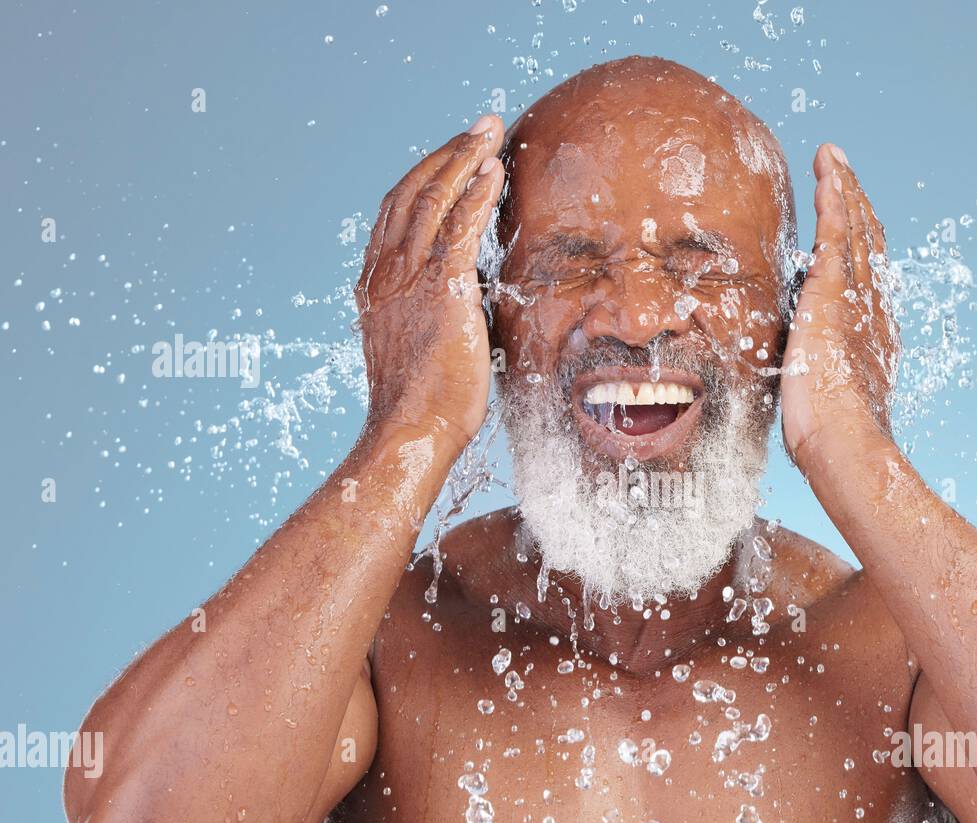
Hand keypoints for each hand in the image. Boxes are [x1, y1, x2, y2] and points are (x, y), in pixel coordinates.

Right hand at [354, 115, 504, 446]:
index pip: (396, 214)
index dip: (424, 179)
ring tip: (488, 133)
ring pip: (432, 198)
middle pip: (410, 193)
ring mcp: (407, 279)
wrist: (414, 431)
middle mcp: (384, 274)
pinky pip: (457, 226)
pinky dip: (475, 192)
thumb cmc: (425, 406)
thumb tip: (459, 304)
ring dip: (463, 159)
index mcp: (375, 286)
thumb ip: (429, 316)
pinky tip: (493, 172)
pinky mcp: (439, 289)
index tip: (452, 158)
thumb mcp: (417, 349)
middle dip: (446, 154)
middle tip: (476, 128)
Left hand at [781, 143, 898, 469]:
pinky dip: (835, 197)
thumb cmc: (829, 437)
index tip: (846, 224)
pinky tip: (828, 172)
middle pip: (868, 245)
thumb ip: (813, 383)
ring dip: (844, 190)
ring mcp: (857, 298)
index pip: (864, 279)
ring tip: (833, 160)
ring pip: (857, 230)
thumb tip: (797, 393)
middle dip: (855, 206)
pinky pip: (838, 232)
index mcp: (869, 334)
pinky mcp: (835, 292)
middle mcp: (873, 310)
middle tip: (841, 173)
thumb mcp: (821, 401)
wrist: (844, 439)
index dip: (857, 247)